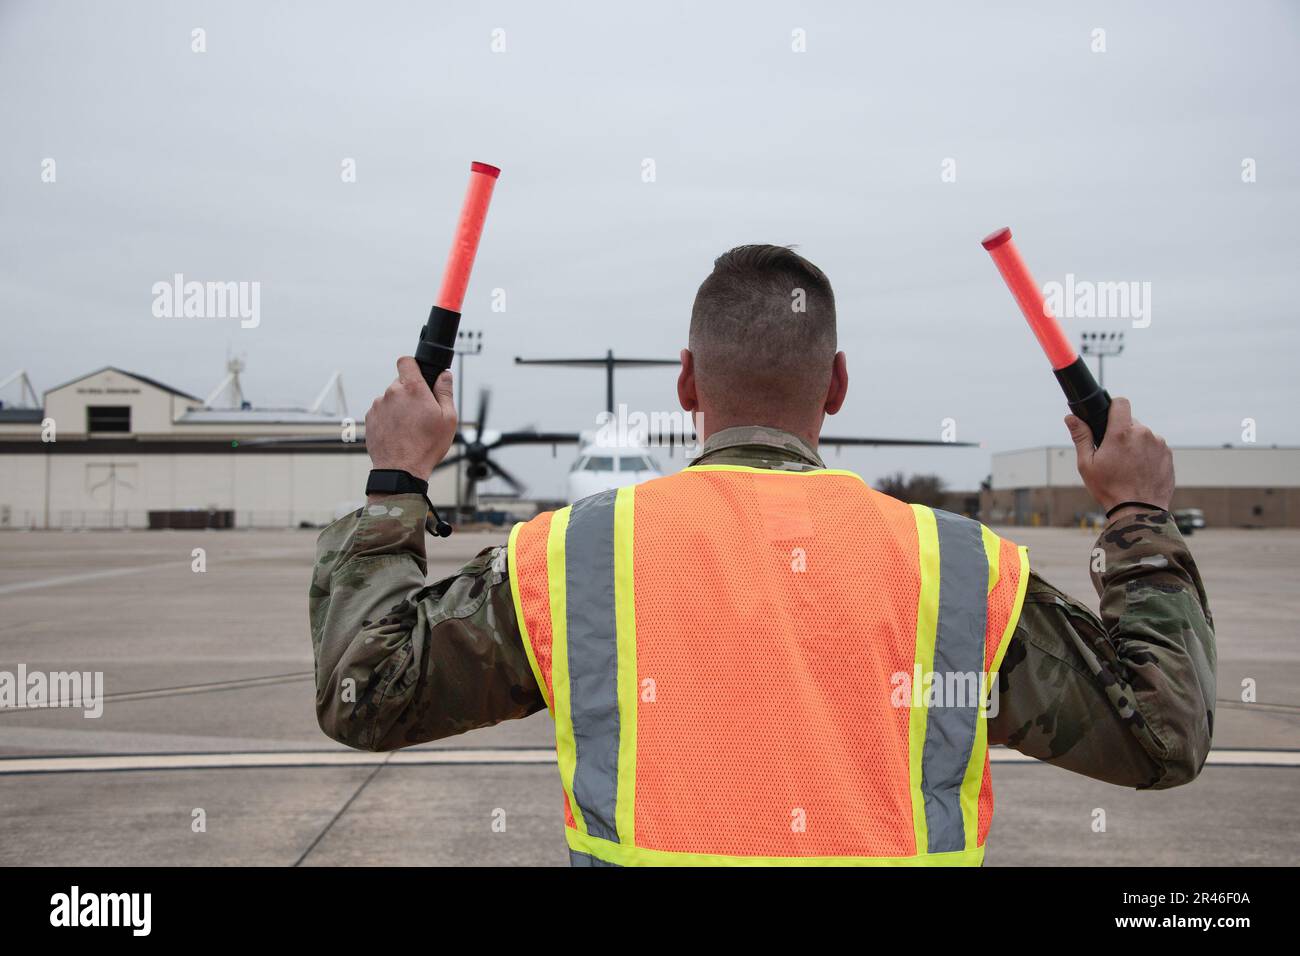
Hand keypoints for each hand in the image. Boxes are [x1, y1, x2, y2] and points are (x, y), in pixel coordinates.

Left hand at [364, 358, 456, 479]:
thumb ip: (445, 392)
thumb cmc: (425, 446)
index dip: (414, 366)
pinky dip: (389, 419)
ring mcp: (378, 406)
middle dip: (410, 393)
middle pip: (400, 383)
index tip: (419, 375)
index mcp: (413, 389)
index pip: (407, 361)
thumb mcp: (448, 419)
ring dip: (399, 408)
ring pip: (391, 399)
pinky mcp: (370, 419)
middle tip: (421, 412)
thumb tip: (444, 376)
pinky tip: (399, 434)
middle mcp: (392, 394)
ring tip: (410, 428)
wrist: (401, 469)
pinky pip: (382, 412)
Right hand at [1066, 397, 1173, 512]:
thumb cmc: (1110, 489)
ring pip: (1144, 435)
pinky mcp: (1168, 455)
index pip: (1121, 403)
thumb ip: (1081, 437)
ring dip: (1136, 444)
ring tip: (1128, 466)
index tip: (1108, 418)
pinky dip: (1147, 455)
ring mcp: (1158, 444)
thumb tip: (1071, 418)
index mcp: (1121, 433)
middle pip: (1131, 422)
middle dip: (1122, 432)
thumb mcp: (1087, 464)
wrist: (1139, 511)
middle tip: (1114, 453)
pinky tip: (1140, 471)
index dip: (1113, 408)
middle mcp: (1143, 434)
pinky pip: (1155, 447)